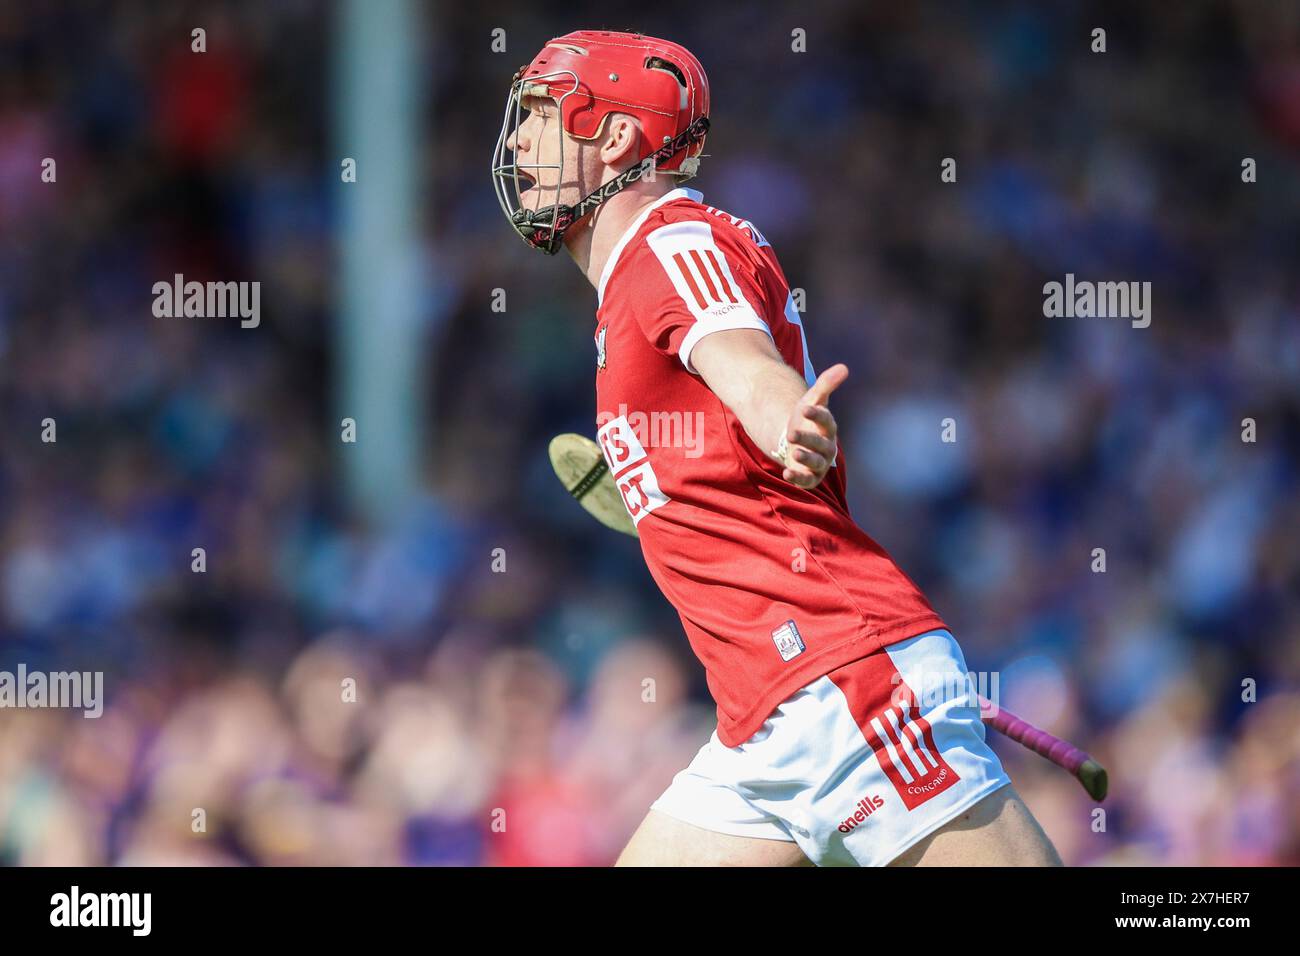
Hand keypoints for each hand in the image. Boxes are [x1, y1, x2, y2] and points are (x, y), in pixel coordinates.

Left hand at [773, 364, 847, 488]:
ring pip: (816, 463)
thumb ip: (826, 384)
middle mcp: (826, 446)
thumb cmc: (805, 419)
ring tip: (793, 453)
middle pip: (821, 444)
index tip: (804, 408)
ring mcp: (819, 463)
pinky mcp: (809, 477)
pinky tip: (786, 473)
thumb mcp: (811, 400)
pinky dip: (798, 478)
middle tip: (790, 433)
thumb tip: (844, 367)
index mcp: (828, 427)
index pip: (826, 421)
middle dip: (807, 439)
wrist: (794, 441)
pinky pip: (807, 480)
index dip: (816, 414)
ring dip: (806, 459)